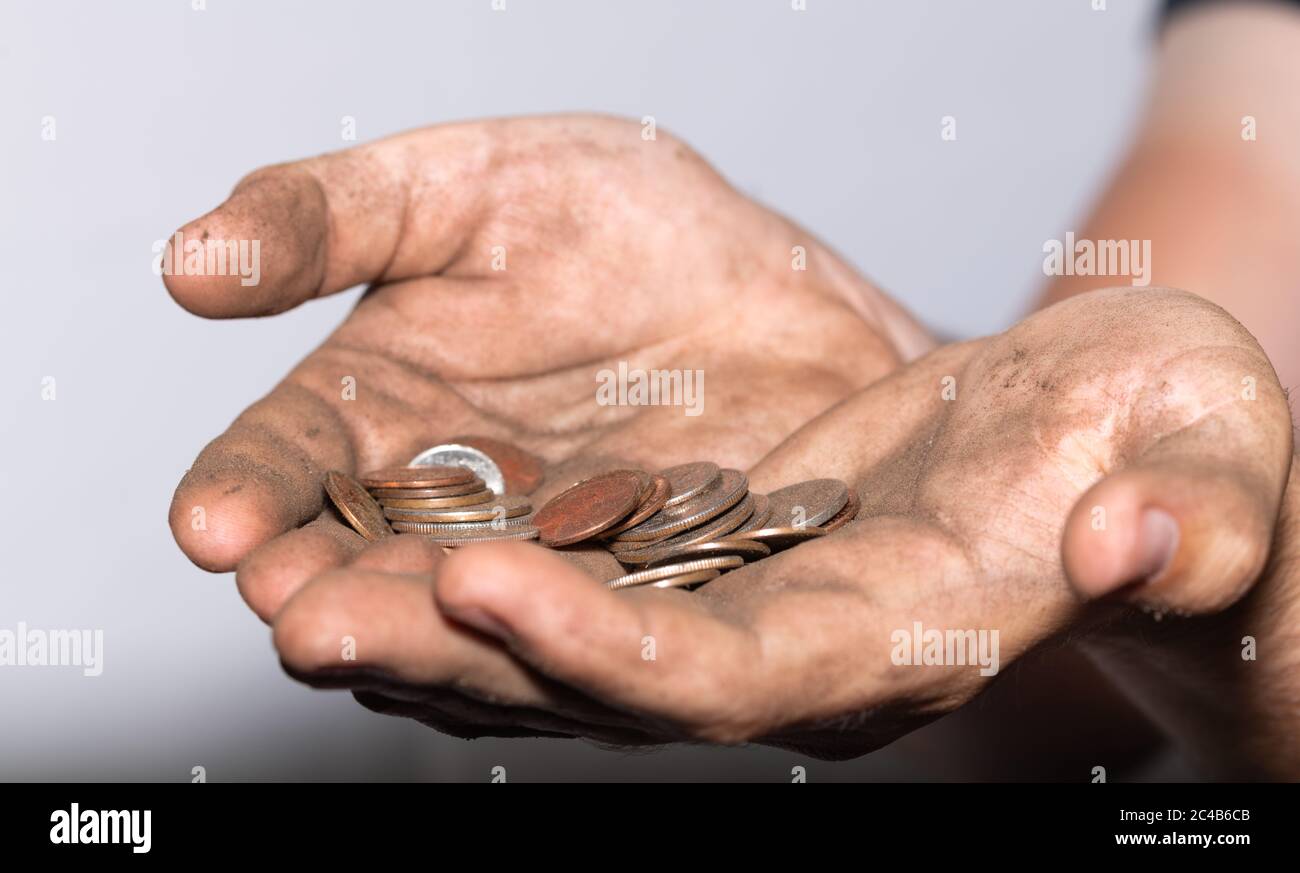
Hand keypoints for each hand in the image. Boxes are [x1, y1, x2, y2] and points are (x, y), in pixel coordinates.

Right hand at [166, 114, 929, 620]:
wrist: (780, 281)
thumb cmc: (631, 231)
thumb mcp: (468, 190)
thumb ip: (332, 219)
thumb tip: (192, 262)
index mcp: (391, 424)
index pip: (296, 472)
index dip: (251, 497)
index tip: (212, 522)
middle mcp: (463, 522)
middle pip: (379, 579)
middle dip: (333, 599)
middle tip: (294, 611)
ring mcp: (565, 578)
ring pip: (490, 635)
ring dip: (425, 640)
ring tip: (362, 630)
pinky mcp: (676, 611)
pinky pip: (634, 643)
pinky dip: (579, 636)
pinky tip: (517, 604)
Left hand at [271, 287, 1296, 771]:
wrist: (1131, 429)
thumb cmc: (1187, 442)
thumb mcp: (1212, 461)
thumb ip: (1190, 516)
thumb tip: (1140, 543)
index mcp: (911, 641)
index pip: (738, 681)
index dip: (609, 653)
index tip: (473, 587)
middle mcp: (813, 654)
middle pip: (611, 681)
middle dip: (459, 657)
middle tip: (299, 607)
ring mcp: (763, 606)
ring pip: (572, 633)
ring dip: (432, 615)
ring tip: (289, 572)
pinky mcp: (735, 551)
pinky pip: (592, 568)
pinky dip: (487, 555)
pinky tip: (386, 524)